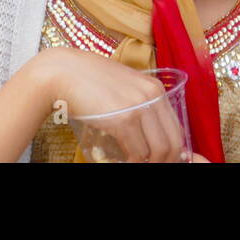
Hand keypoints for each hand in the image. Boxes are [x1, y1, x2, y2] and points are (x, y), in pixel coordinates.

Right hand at [40, 48, 186, 162]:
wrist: (63, 72)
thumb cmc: (89, 81)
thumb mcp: (123, 87)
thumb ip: (138, 104)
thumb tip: (146, 133)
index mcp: (155, 88)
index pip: (176, 127)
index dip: (174, 151)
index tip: (164, 160)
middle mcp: (152, 95)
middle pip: (173, 141)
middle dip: (166, 161)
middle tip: (153, 167)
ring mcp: (139, 107)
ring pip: (159, 149)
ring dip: (150, 164)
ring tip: (138, 166)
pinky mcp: (123, 119)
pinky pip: (137, 152)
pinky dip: (133, 163)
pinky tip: (125, 163)